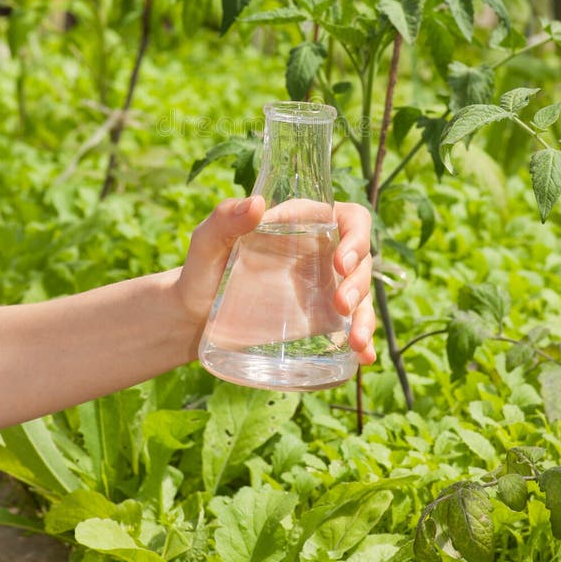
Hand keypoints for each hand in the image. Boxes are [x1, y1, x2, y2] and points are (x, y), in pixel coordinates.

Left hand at [176, 197, 375, 364]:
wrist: (194, 319)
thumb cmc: (201, 271)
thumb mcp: (206, 242)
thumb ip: (224, 219)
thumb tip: (257, 204)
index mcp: (303, 223)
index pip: (348, 218)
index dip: (356, 236)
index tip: (341, 261)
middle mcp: (320, 254)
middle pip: (360, 260)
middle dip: (359, 282)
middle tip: (341, 305)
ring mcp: (323, 289)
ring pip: (361, 296)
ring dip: (366, 317)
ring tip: (357, 342)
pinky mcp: (320, 321)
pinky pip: (350, 327)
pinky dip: (362, 342)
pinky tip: (363, 357)